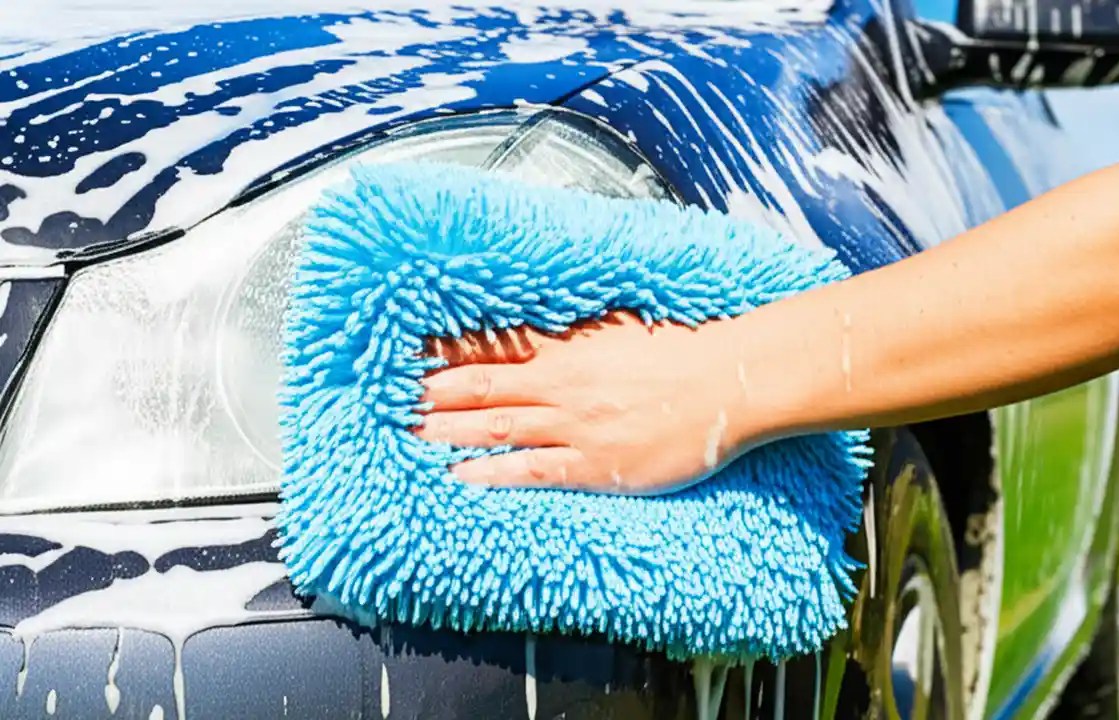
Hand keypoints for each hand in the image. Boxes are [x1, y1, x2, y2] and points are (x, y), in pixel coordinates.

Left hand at [415, 312, 756, 493]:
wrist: (727, 382)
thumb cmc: (683, 350)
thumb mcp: (621, 327)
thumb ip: (576, 330)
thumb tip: (541, 325)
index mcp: (568, 346)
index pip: (491, 345)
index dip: (445, 349)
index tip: (405, 349)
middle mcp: (562, 382)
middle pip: (479, 384)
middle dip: (429, 391)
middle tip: (386, 398)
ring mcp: (575, 424)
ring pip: (495, 425)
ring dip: (447, 429)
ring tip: (406, 433)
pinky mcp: (594, 463)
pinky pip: (532, 470)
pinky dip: (492, 472)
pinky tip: (459, 476)